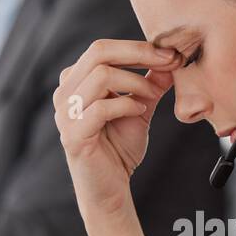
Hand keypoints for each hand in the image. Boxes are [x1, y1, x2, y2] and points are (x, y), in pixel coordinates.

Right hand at [53, 39, 180, 214]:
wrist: (110, 189)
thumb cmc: (119, 148)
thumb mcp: (139, 108)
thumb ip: (150, 84)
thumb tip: (171, 59)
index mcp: (76, 81)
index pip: (103, 48)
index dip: (138, 47)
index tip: (170, 53)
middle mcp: (65, 93)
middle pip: (98, 52)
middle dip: (138, 53)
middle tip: (167, 61)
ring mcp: (65, 114)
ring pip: (100, 76)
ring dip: (135, 82)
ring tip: (151, 95)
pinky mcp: (73, 135)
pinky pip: (101, 108)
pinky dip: (126, 105)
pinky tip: (139, 112)